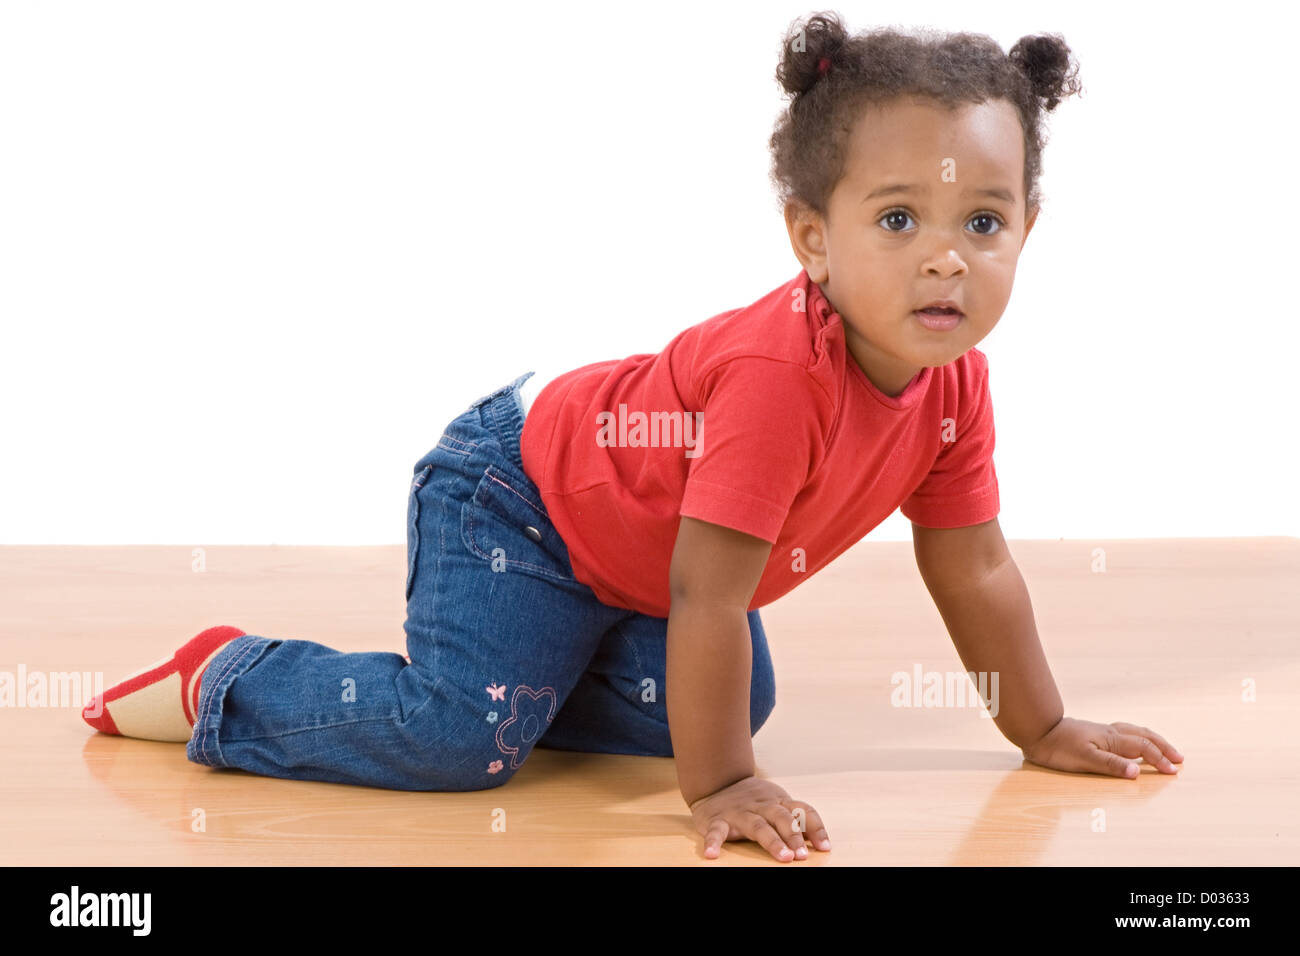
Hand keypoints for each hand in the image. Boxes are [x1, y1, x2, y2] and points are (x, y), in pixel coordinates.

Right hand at [687, 775, 830, 861]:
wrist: (716, 783)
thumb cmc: (752, 800)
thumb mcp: (775, 804)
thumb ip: (794, 820)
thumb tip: (820, 841)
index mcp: (778, 801)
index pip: (802, 810)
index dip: (815, 827)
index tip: (825, 847)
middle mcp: (761, 805)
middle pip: (781, 817)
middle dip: (794, 836)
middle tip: (802, 855)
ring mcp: (739, 812)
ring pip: (757, 825)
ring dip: (772, 841)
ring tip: (783, 857)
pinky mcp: (716, 819)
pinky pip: (716, 831)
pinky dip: (713, 842)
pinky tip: (712, 854)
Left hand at [1022, 717, 1183, 777]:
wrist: (1038, 730)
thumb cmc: (1058, 747)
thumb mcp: (1084, 759)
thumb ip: (1111, 765)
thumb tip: (1137, 773)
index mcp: (1112, 739)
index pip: (1143, 749)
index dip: (1160, 760)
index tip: (1174, 772)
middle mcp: (1111, 732)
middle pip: (1144, 736)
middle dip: (1163, 747)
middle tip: (1179, 758)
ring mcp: (1103, 730)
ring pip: (1135, 731)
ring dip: (1153, 739)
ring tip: (1164, 747)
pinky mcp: (1095, 731)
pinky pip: (1125, 731)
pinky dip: (1138, 736)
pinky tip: (1133, 741)